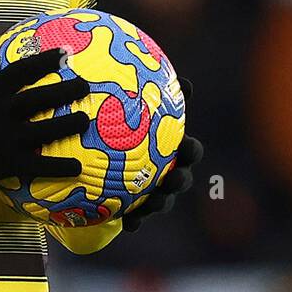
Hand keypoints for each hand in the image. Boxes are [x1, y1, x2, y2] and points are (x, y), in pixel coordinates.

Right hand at [0, 32, 90, 190]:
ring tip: (84, 119)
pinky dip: (58, 167)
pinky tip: (77, 167)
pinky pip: (38, 165)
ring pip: (45, 130)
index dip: (46, 61)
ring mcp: (6, 140)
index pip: (22, 71)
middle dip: (65, 91)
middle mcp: (1, 113)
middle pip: (40, 99)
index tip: (66, 54)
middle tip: (84, 86)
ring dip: (67, 125)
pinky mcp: (8, 164)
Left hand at [122, 79, 202, 231]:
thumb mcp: (128, 106)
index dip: (192, 150)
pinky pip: (135, 218)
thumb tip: (152, 67)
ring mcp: (152, 193)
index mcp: (170, 149)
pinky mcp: (133, 210)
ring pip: (161, 202)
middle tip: (173, 178)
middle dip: (181, 180)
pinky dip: (133, 221)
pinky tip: (127, 223)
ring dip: (160, 203)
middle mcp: (166, 172)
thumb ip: (143, 89)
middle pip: (181, 178)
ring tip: (153, 202)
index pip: (189, 149)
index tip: (187, 146)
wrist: (100, 157)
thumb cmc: (121, 126)